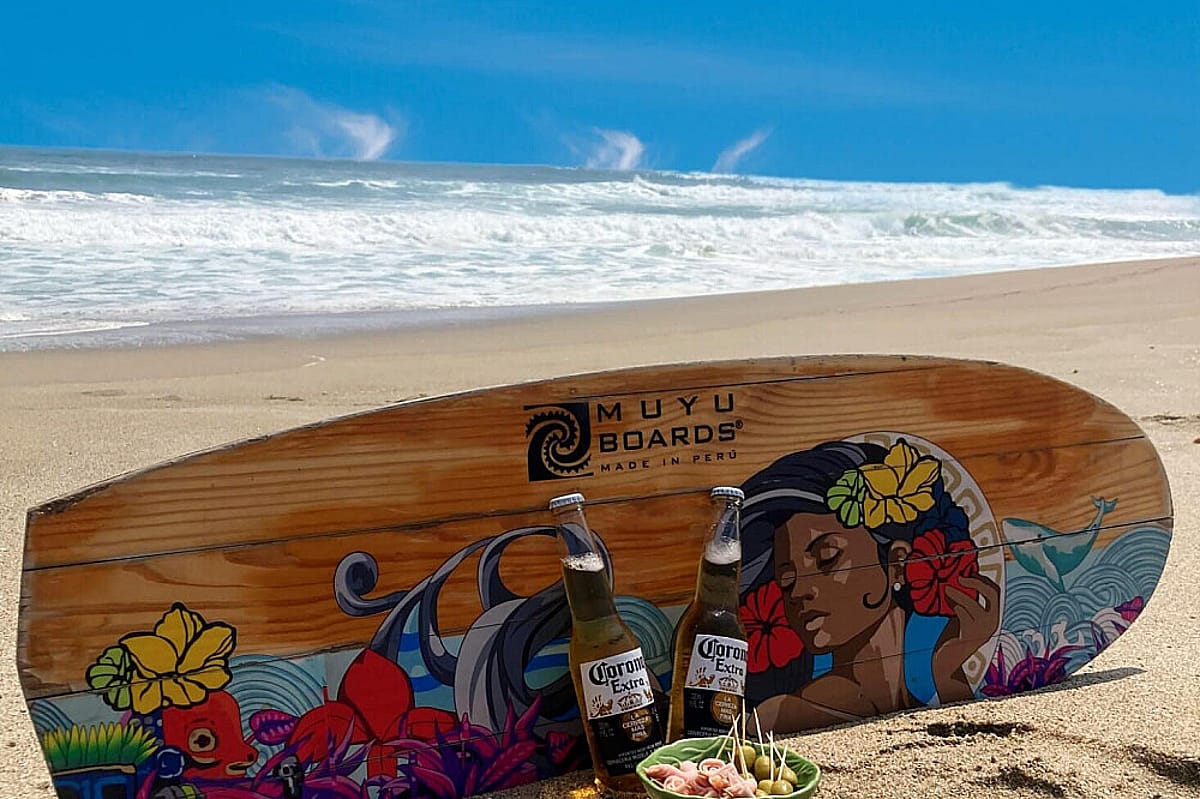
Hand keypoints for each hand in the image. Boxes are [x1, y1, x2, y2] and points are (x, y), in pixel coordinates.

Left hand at [930, 574, 1000, 702]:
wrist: (951, 661)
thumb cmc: (955, 636)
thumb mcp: (964, 616)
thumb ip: (965, 602)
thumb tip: (959, 579)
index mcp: (993, 616)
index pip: (995, 592)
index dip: (983, 579)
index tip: (970, 571)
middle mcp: (992, 622)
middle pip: (992, 594)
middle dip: (977, 582)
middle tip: (961, 576)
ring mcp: (983, 628)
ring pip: (973, 603)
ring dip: (958, 593)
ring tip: (946, 588)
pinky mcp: (971, 634)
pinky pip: (963, 612)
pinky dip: (954, 604)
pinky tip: (946, 601)